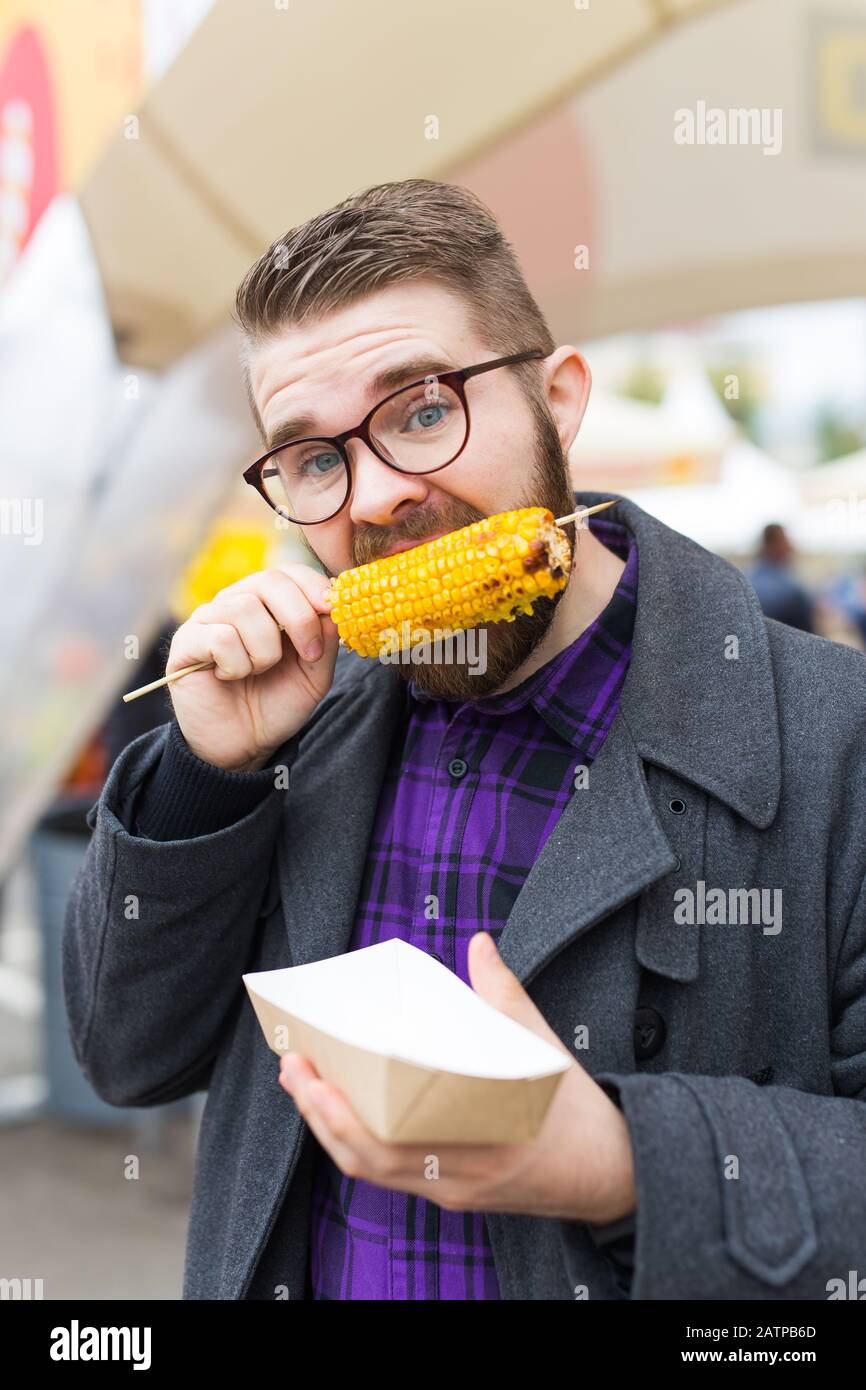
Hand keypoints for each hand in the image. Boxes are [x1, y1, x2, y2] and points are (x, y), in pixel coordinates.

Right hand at [165, 563, 338, 770]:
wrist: (243, 745)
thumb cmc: (276, 704)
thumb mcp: (314, 675)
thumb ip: (324, 640)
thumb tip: (333, 608)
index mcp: (267, 604)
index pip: (288, 572)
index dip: (313, 586)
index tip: (332, 610)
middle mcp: (235, 603)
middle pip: (269, 581)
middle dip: (299, 618)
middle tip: (309, 654)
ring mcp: (207, 620)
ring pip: (245, 610)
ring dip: (265, 651)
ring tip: (257, 672)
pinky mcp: (186, 643)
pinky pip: (219, 637)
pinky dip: (236, 664)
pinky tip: (229, 677)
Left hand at [279, 932, 635, 1223]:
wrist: (614, 1172)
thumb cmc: (576, 1109)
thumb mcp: (542, 1045)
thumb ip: (503, 993)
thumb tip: (479, 941)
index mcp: (480, 1138)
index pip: (389, 1138)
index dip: (341, 1111)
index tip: (313, 1070)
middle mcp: (458, 1176)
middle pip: (366, 1158)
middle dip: (321, 1114)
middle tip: (294, 1068)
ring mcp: (453, 1191)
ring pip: (372, 1171)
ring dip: (332, 1129)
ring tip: (306, 1084)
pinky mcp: (453, 1196)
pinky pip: (392, 1176)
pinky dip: (360, 1143)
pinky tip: (343, 1110)